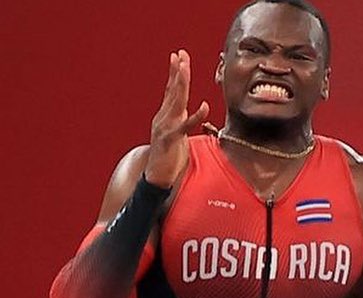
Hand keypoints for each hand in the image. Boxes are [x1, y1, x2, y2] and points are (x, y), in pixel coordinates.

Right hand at [145, 50, 209, 188]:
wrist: (157, 177)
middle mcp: (163, 118)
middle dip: (178, 71)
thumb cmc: (168, 158)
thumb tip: (185, 112)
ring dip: (181, 84)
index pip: (170, 90)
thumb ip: (179, 121)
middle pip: (172, 91)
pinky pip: (185, 125)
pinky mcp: (172, 139)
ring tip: (185, 68)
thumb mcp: (175, 134)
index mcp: (165, 116)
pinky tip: (205, 106)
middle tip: (182, 54)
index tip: (178, 56)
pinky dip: (196, 116)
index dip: (174, 73)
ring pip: (176, 101)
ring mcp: (166, 127)